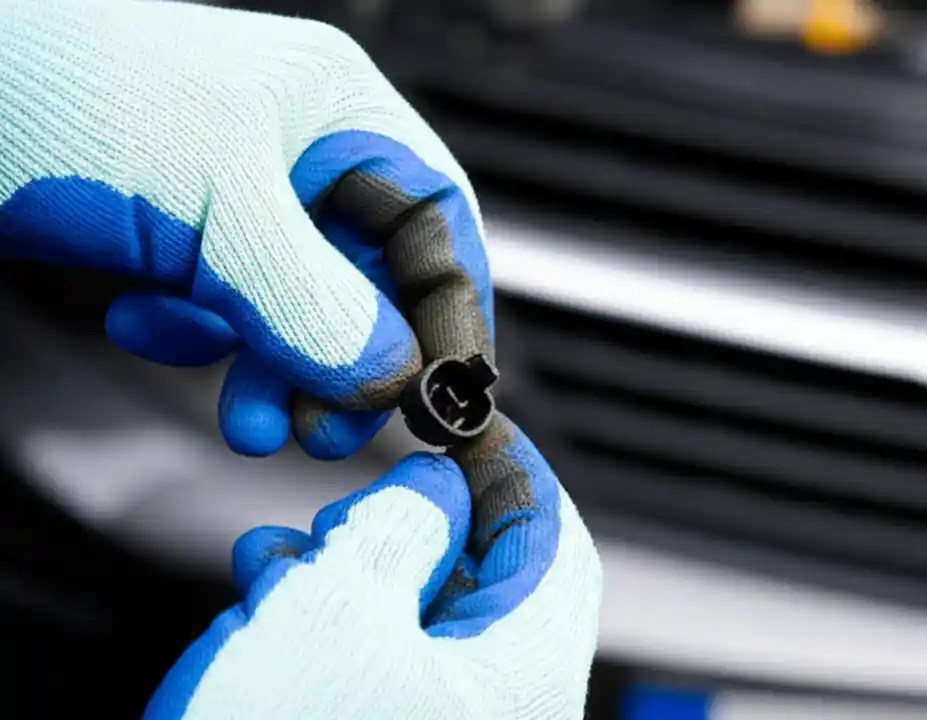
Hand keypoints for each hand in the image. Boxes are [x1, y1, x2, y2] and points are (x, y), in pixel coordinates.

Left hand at [0, 0, 491, 458]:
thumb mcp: (210, 203)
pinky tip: (146, 327)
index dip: (448, 311)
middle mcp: (296, 148)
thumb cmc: (59, 90)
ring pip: (297, 304)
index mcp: (333, 109)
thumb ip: (310, 300)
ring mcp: (233, 190)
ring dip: (273, 370)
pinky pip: (224, 303)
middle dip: (348, 364)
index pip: (435, 218)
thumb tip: (389, 381)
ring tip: (244, 419)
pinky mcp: (176, 228)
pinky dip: (199, 335)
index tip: (441, 396)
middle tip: (321, 430)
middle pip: (370, 276)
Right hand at [146, 415, 601, 718]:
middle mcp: (503, 713)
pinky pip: (386, 669)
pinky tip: (275, 606)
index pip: (553, 542)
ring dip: (357, 573)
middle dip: (412, 528)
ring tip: (285, 562)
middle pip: (488, 581)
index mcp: (524, 678)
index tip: (464, 421)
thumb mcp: (337, 612)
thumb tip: (437, 487)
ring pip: (424, 622)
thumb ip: (401, 529)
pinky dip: (338, 626)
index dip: (512, 469)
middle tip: (351, 507)